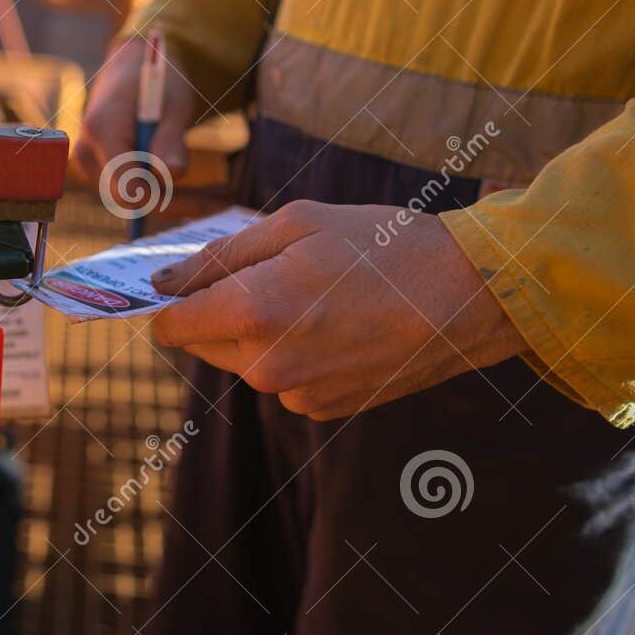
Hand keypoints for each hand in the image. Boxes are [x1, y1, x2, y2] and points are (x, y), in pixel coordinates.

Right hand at [73, 38, 196, 199]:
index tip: (177, 197)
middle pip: (124, 195)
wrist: (131, 66)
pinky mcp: (91, 166)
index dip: (153, 196)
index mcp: (102, 129)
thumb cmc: (157, 80)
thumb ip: (172, 139)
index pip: (122, 185)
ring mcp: (84, 160)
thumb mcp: (175, 103)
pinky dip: (143, 180)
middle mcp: (85, 149)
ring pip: (124, 194)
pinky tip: (152, 156)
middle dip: (156, 190)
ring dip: (151, 184)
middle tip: (185, 172)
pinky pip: (121, 187)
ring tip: (165, 151)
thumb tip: (173, 174)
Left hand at [149, 201, 526, 419]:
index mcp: (251, 312)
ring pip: (242, 363)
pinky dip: (292, 354)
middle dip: (217, 312)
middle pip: (201, 345)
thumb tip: (165, 283)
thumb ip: (219, 255)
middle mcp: (265, 366)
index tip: (185, 282)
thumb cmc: (384, 246)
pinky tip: (336, 325)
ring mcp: (295, 395)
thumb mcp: (296, 224)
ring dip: (256, 333)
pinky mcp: (322, 409)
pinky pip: (281, 380)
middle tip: (268, 274)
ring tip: (314, 296)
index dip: (171, 302)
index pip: (169, 326)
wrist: (469, 297)